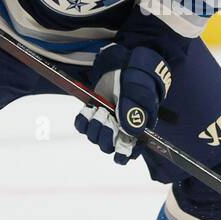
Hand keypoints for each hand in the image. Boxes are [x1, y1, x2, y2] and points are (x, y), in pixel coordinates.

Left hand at [74, 44, 171, 164]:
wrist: (122, 65)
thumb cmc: (137, 80)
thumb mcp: (138, 94)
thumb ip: (134, 112)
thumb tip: (131, 133)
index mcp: (137, 129)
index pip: (130, 152)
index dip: (123, 154)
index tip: (118, 154)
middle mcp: (119, 129)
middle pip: (108, 146)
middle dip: (106, 134)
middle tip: (108, 117)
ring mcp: (105, 122)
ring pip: (94, 137)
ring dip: (95, 125)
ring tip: (101, 108)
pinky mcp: (92, 114)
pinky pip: (82, 126)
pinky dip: (83, 119)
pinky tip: (90, 109)